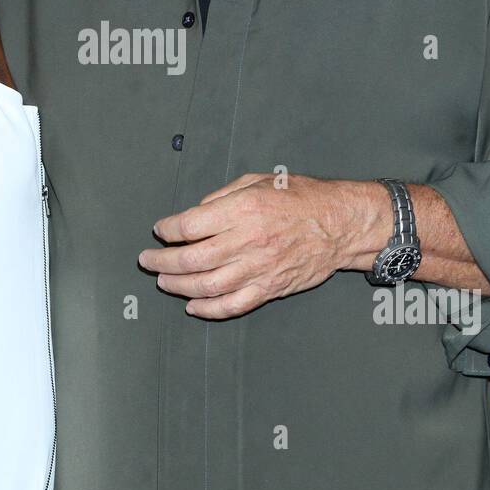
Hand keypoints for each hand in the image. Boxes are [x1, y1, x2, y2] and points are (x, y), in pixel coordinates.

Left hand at [138, 172, 361, 318]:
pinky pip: (233, 305)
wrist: (340, 224)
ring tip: (163, 280)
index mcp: (243, 209)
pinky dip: (209, 309)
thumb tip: (196, 213)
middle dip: (162, 261)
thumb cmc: (303, 198)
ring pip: (207, 285)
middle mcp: (248, 240)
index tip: (161, 230)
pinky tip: (193, 305)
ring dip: (178, 286)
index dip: (168, 229)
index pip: (190, 225)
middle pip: (192, 259)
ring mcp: (259, 268)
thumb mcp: (259, 180)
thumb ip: (223, 197)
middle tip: (148, 260)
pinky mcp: (269, 287)